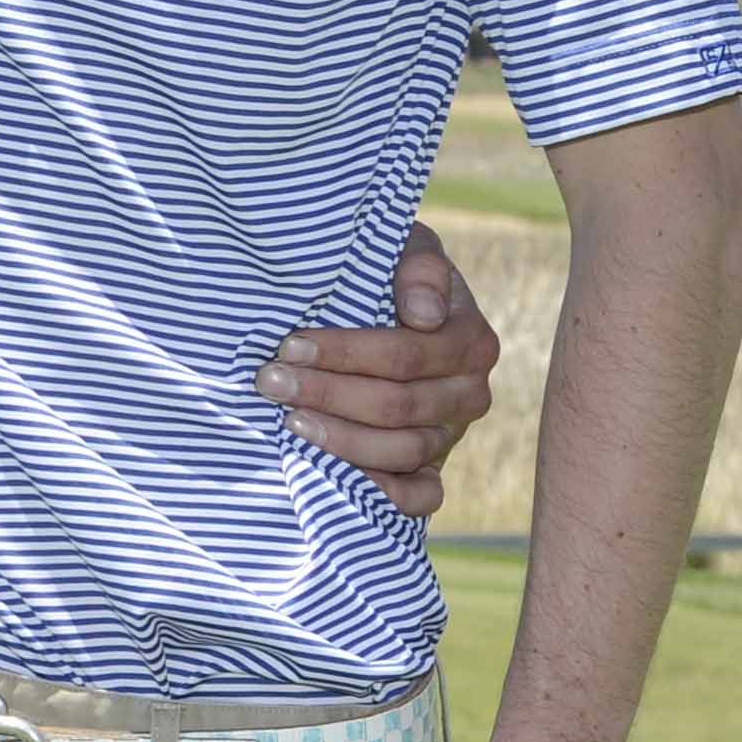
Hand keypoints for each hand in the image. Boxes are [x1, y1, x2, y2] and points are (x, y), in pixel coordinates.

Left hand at [265, 219, 503, 516]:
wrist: (388, 299)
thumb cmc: (389, 268)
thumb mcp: (406, 245)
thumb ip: (419, 266)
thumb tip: (422, 314)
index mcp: (470, 340)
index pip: (405, 356)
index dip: (345, 354)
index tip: (289, 346)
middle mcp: (469, 392)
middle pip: (398, 406)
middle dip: (328, 395)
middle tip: (271, 382)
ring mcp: (452, 433)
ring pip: (403, 451)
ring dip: (341, 440)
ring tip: (288, 422)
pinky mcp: (434, 465)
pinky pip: (423, 496)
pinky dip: (387, 495)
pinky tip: (338, 481)